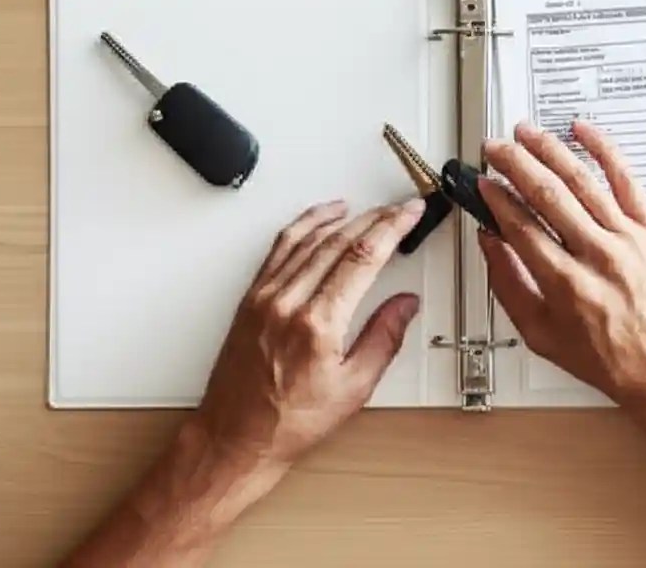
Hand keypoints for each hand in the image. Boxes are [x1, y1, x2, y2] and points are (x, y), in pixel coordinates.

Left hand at [194, 197, 425, 470]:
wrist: (236, 438)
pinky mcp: (250, 300)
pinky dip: (303, 227)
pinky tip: (319, 221)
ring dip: (341, 218)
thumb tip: (405, 304)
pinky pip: (279, 249)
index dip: (392, 228)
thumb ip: (383, 338)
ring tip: (366, 208)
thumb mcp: (353, 388)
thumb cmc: (288, 423)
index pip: (363, 258)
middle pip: (338, 241)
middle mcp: (287, 304)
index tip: (409, 214)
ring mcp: (264, 298)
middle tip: (398, 209)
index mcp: (317, 325)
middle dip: (374, 219)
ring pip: (308, 239)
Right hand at [478, 120, 645, 413]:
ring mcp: (628, 239)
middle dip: (514, 164)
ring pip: (582, 180)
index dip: (496, 199)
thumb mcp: (542, 336)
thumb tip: (490, 245)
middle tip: (494, 149)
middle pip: (546, 194)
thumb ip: (510, 286)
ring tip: (526, 133)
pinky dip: (605, 150)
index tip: (483, 185)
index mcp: (566, 284)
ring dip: (549, 149)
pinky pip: (627, 180)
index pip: (520, 225)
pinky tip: (584, 130)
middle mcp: (597, 256)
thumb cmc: (612, 360)